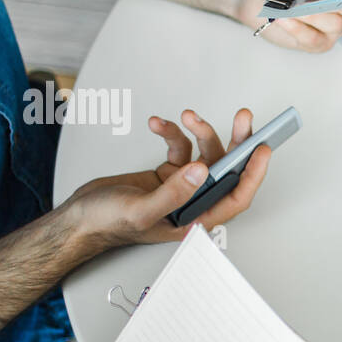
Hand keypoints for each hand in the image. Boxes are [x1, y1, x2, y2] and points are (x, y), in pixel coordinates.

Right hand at [66, 108, 270, 247]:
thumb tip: (202, 172)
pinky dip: (171, 132)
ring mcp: (181, 186)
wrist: (80, 218)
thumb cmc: (107, 224)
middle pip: (226, 170)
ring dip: (198, 131)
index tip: (262, 150)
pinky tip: (157, 124)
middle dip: (237, 143)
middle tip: (244, 119)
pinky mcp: (167, 174)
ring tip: (187, 117)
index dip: (253, 174)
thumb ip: (173, 194)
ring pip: (204, 153)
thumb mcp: (141, 211)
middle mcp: (193, 203)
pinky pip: (179, 147)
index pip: (235, 197)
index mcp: (195, 219)